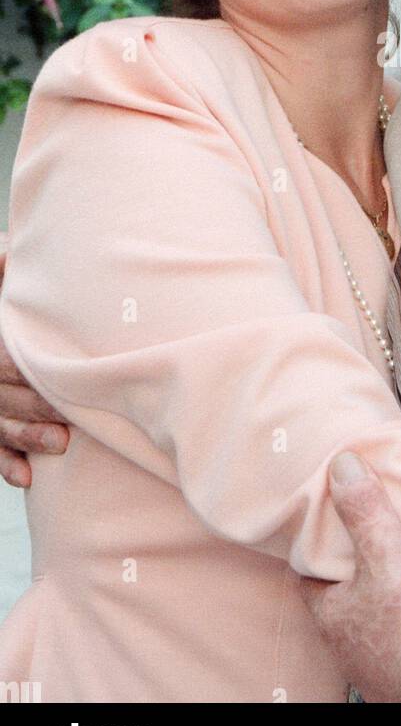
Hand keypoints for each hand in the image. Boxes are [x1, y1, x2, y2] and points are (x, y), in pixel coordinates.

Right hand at [0, 246, 68, 485]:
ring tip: (59, 445)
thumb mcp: (1, 282)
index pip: (6, 359)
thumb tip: (9, 249)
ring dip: (25, 439)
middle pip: (5, 395)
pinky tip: (25, 476)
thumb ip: (3, 268)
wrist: (5, 327)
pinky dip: (4, 463)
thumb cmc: (7, 299)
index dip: (30, 371)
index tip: (62, 375)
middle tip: (69, 419)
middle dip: (36, 409)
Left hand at [298, 452, 400, 702]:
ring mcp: (377, 661)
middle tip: (368, 550)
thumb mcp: (384, 557)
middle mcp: (349, 643)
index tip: (322, 532)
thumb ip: (364, 512)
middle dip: (354, 575)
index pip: (308, 577)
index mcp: (332, 616)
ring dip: (382, 601)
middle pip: (342, 598)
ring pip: (371, 620)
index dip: (314, 552)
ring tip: (400, 577)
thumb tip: (343, 467)